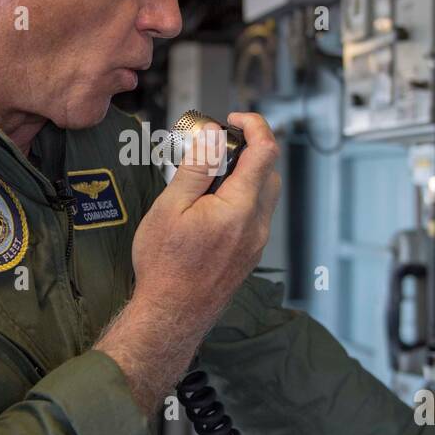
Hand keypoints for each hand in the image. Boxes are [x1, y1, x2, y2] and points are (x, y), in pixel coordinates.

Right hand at [129, 111, 280, 333]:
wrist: (171, 315)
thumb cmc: (165, 267)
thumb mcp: (171, 207)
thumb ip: (197, 167)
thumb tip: (214, 135)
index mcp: (240, 208)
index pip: (265, 151)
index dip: (254, 125)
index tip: (234, 119)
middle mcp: (256, 225)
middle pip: (269, 171)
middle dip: (248, 150)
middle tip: (215, 148)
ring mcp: (256, 242)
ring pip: (264, 194)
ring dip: (245, 176)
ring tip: (208, 178)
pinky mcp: (250, 254)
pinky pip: (255, 215)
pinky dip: (241, 199)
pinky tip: (210, 206)